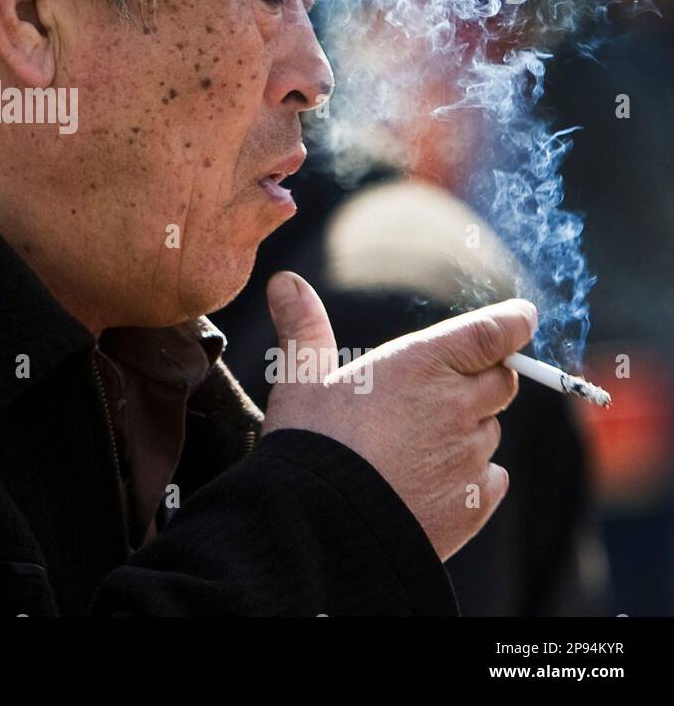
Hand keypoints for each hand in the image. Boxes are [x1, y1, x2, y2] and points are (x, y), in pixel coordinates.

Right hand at [260, 270, 531, 561]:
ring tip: (416, 444)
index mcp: (422, 363)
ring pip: (488, 432)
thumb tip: (284, 282)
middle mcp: (458, 405)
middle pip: (501, 381)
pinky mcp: (474, 503)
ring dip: (467, 430)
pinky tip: (429, 482)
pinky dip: (470, 476)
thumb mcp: (299, 376)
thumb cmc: (312, 441)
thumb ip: (302, 326)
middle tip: (443, 387)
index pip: (492, 331)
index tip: (522, 317)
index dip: (512, 322)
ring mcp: (471, 457)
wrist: (323, 524)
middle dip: (483, 377)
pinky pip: (489, 480)